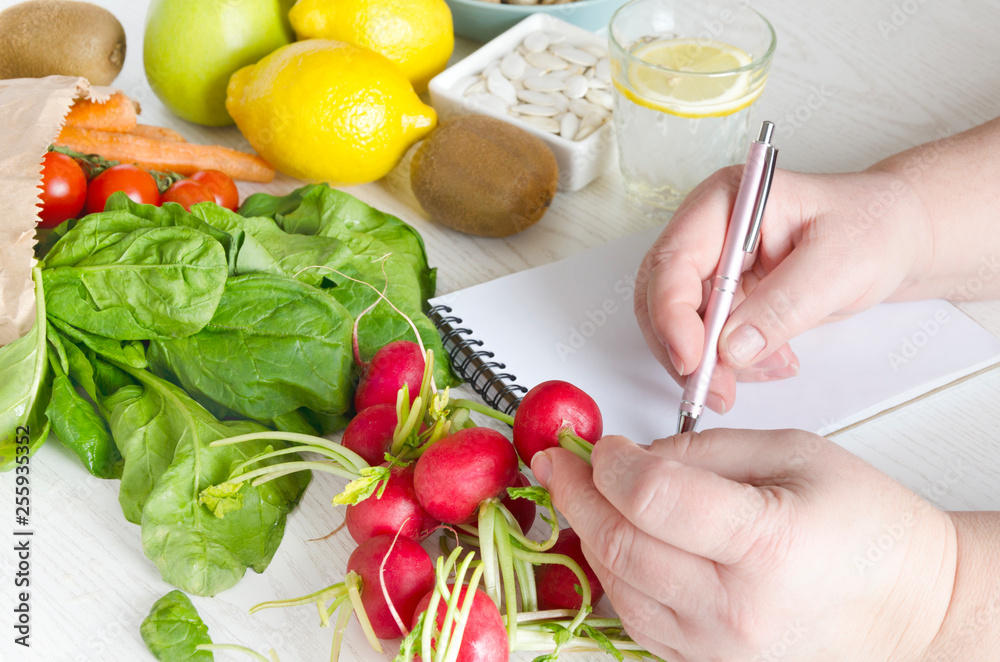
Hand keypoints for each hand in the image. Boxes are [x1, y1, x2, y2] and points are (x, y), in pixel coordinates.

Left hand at [530, 430, 956, 661]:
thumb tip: (634, 454)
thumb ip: (704, 450)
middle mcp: (736, 608)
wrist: (911, 608)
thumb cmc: (869, 530)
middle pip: (619, 544)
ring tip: (586, 497)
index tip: (599, 444)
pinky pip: (637, 621)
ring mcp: (720, 648)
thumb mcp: (795, 454)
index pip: (652, 498)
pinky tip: (619, 542)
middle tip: (560, 463)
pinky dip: (616, 576)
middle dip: (576, 494)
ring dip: (589, 535)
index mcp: (766, 544)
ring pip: (617, 586)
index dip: (609, 463)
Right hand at [634, 166, 932, 412]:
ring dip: (707, 362)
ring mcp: (713, 264)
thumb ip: (783, 306)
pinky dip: (729, 362)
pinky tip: (772, 363)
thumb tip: (730, 348)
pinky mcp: (723, 295)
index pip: (673, 260)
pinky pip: (706, 338)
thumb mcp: (839, 264)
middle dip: (683, 348)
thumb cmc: (873, 229)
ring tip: (765, 372)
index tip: (692, 360)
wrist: (894, 237)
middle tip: (715, 389)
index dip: (672, 314)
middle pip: (660, 295)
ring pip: (677, 324)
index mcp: (725, 202)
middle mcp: (708, 230)